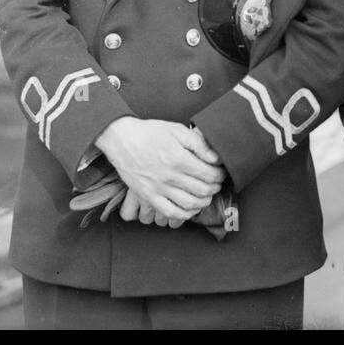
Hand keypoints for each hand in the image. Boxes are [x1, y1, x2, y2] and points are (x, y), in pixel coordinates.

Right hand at [96, 117, 225, 222]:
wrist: (122, 139)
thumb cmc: (150, 132)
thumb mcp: (177, 129)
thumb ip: (199, 144)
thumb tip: (216, 158)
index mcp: (179, 158)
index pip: (209, 174)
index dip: (220, 175)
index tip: (221, 172)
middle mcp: (170, 176)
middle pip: (202, 190)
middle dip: (214, 188)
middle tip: (216, 183)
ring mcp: (158, 188)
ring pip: (189, 204)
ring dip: (203, 202)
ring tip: (207, 195)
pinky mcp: (149, 196)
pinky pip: (170, 212)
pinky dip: (185, 214)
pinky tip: (191, 208)